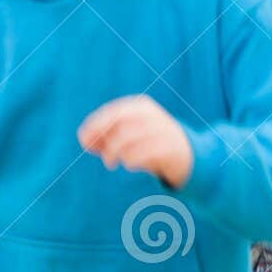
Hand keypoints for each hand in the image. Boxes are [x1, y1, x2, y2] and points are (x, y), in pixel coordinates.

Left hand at [78, 96, 194, 188]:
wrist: (187, 153)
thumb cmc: (149, 143)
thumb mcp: (129, 134)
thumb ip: (107, 135)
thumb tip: (85, 140)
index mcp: (140, 107)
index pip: (112, 113)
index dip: (95, 126)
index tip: (84, 142)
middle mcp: (152, 115)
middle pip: (119, 125)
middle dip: (105, 141)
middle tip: (102, 157)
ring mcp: (162, 130)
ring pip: (128, 138)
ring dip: (115, 152)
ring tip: (112, 163)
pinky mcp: (170, 148)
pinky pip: (143, 153)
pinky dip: (131, 160)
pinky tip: (129, 165)